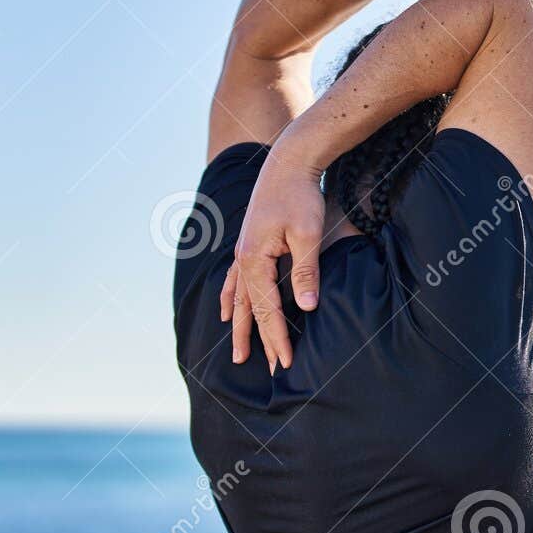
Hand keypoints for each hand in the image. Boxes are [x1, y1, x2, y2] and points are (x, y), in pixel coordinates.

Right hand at [221, 148, 325, 372]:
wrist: (287, 162)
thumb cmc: (300, 195)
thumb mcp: (308, 234)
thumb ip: (306, 272)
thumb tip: (308, 307)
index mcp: (255, 260)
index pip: (268, 310)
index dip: (278, 338)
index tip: (287, 363)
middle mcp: (243, 260)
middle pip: (250, 310)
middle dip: (260, 342)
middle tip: (270, 371)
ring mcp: (242, 253)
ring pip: (238, 300)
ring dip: (239, 327)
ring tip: (238, 354)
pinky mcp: (248, 245)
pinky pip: (233, 281)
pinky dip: (228, 299)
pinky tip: (224, 312)